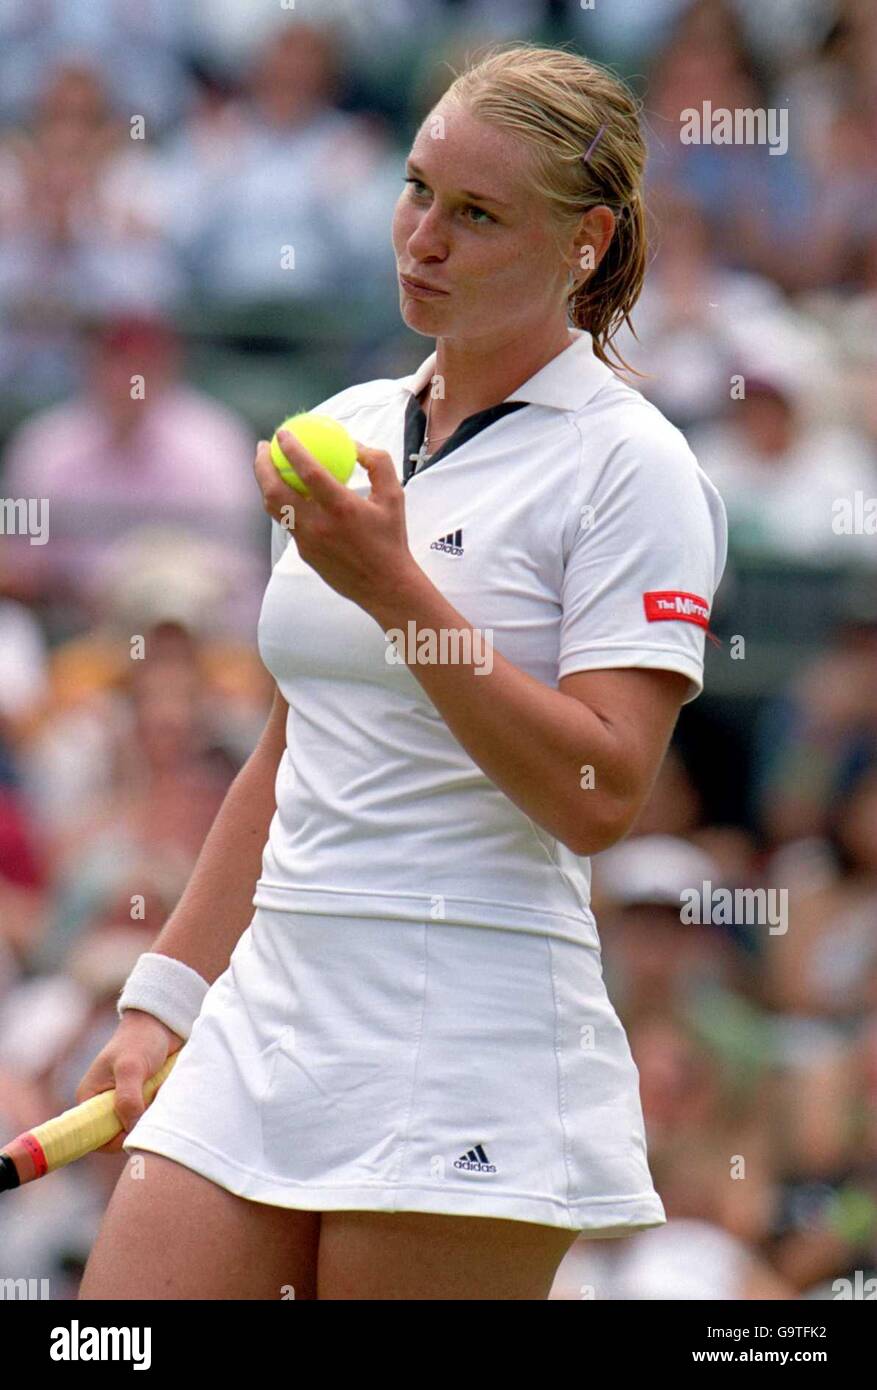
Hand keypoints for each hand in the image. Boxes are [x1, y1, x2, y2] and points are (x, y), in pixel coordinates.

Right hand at [75, 1012, 183, 1153]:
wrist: (164, 1023)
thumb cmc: (141, 1039)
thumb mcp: (131, 1067)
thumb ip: (127, 1099)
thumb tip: (130, 1128)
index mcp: (89, 1098)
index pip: (94, 1135)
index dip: (112, 1139)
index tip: (135, 1126)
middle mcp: (103, 1104)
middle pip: (118, 1134)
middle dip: (137, 1123)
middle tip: (150, 1101)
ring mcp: (125, 1102)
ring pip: (138, 1126)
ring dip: (151, 1113)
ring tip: (158, 1088)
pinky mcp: (143, 1100)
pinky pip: (152, 1116)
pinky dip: (160, 1107)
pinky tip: (165, 1088)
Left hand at [253, 431, 417, 613]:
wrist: (386, 586)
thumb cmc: (392, 538)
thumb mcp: (394, 496)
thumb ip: (377, 463)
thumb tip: (354, 444)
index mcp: (341, 507)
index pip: (307, 470)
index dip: (291, 447)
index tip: (284, 432)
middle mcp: (318, 525)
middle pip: (275, 489)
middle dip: (262, 464)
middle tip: (264, 446)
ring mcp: (307, 541)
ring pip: (274, 508)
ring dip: (264, 483)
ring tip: (266, 466)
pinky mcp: (304, 553)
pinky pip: (288, 523)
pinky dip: (283, 504)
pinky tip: (285, 493)